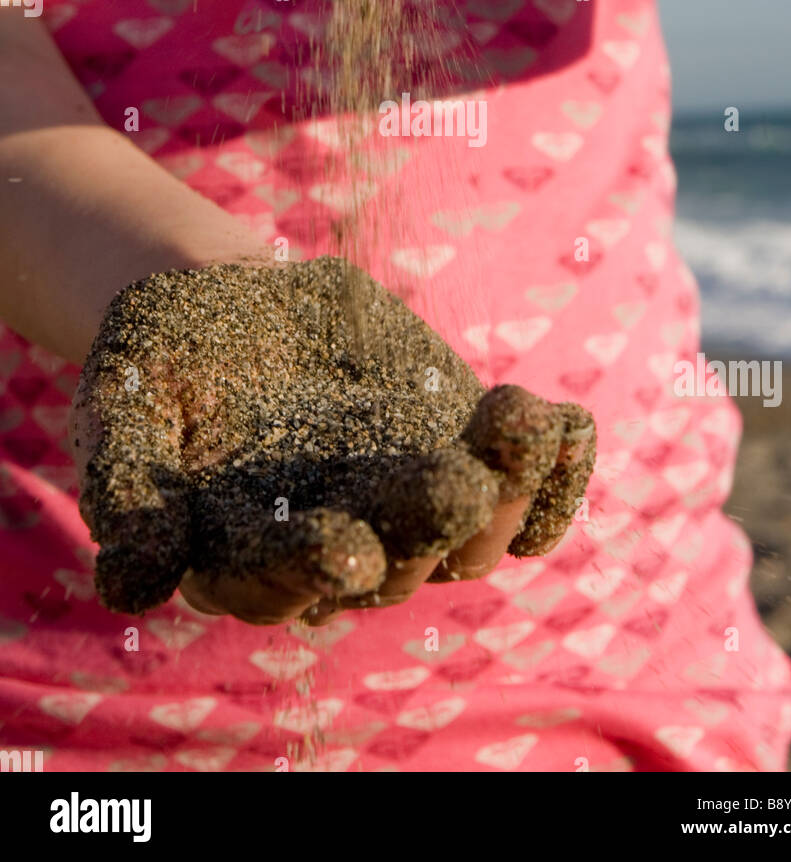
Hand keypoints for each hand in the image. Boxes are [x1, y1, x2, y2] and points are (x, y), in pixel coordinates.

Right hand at [71, 257, 594, 624]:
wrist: (231, 304)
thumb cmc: (164, 360)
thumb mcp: (124, 407)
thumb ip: (127, 486)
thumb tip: (129, 580)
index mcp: (252, 557)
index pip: (287, 583)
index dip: (313, 569)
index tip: (343, 543)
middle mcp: (343, 551)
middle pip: (400, 562)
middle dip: (431, 523)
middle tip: (455, 480)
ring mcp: (411, 508)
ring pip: (473, 533)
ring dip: (505, 490)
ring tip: (523, 422)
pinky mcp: (459, 456)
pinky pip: (524, 491)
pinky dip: (553, 473)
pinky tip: (568, 427)